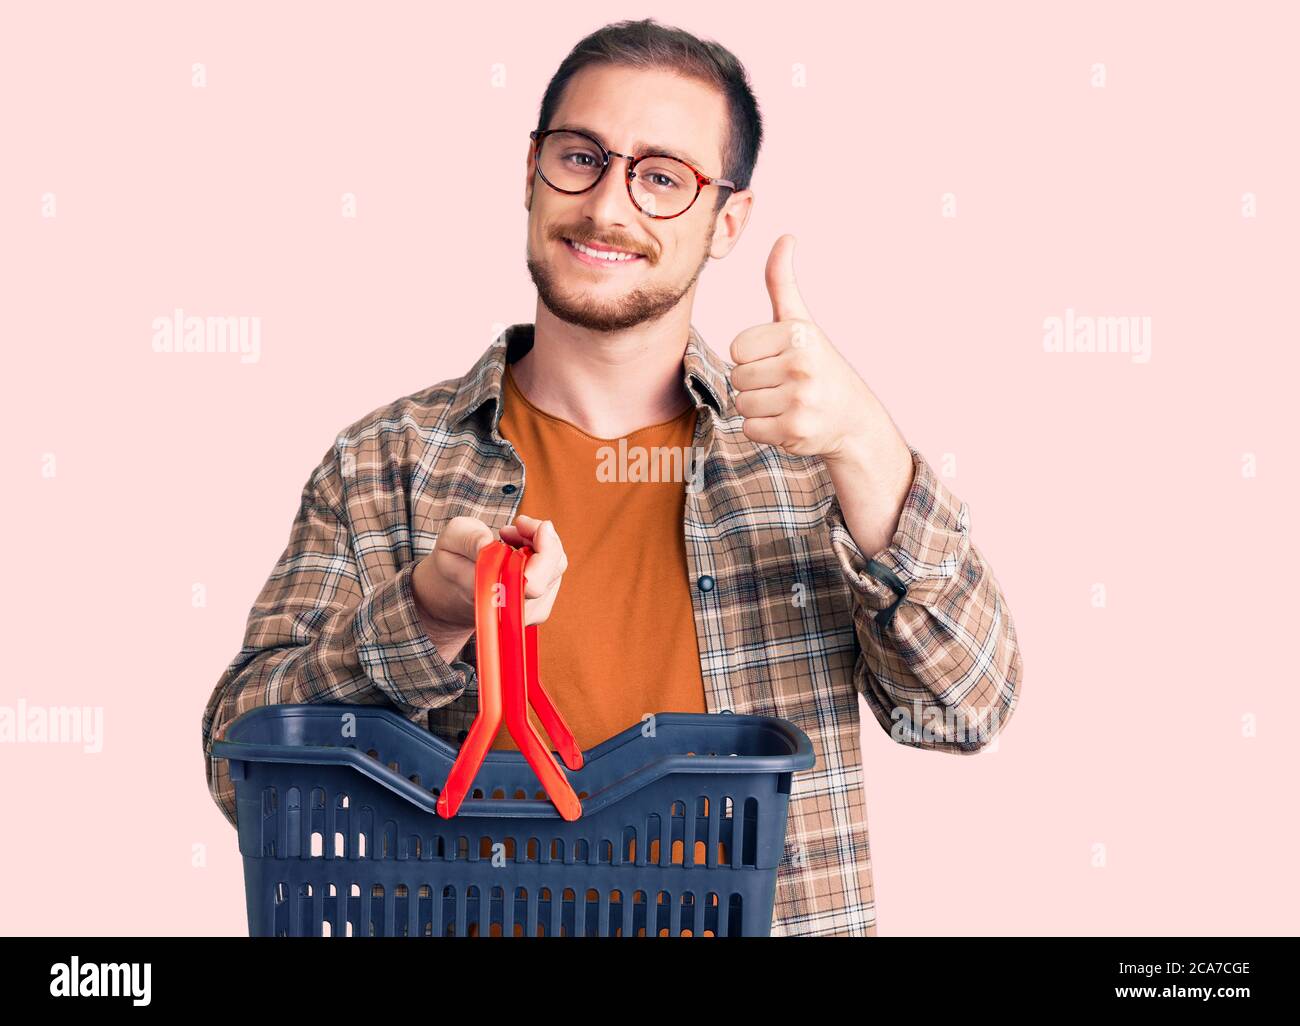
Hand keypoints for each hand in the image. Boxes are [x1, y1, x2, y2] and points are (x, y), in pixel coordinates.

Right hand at [412, 514, 567, 659]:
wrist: (452, 595)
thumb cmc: (452, 564)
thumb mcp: (450, 540)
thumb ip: (468, 539)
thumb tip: (488, 542)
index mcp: (490, 597)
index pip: (533, 582)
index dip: (542, 550)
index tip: (524, 524)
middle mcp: (515, 611)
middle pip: (552, 569)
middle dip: (537, 535)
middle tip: (515, 524)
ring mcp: (531, 612)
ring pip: (557, 567)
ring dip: (539, 542)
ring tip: (510, 534)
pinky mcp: (542, 606)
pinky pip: (555, 572)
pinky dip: (542, 551)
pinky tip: (518, 546)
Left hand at [729, 234, 909, 470]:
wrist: (852, 417)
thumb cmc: (817, 364)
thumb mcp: (800, 322)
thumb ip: (782, 283)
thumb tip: (785, 237)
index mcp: (798, 334)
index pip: (737, 349)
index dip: (752, 357)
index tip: (778, 360)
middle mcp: (801, 364)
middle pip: (738, 377)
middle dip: (755, 384)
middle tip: (784, 385)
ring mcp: (801, 399)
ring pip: (742, 404)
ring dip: (758, 408)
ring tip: (787, 402)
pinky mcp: (796, 429)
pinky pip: (750, 428)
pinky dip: (764, 430)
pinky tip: (788, 421)